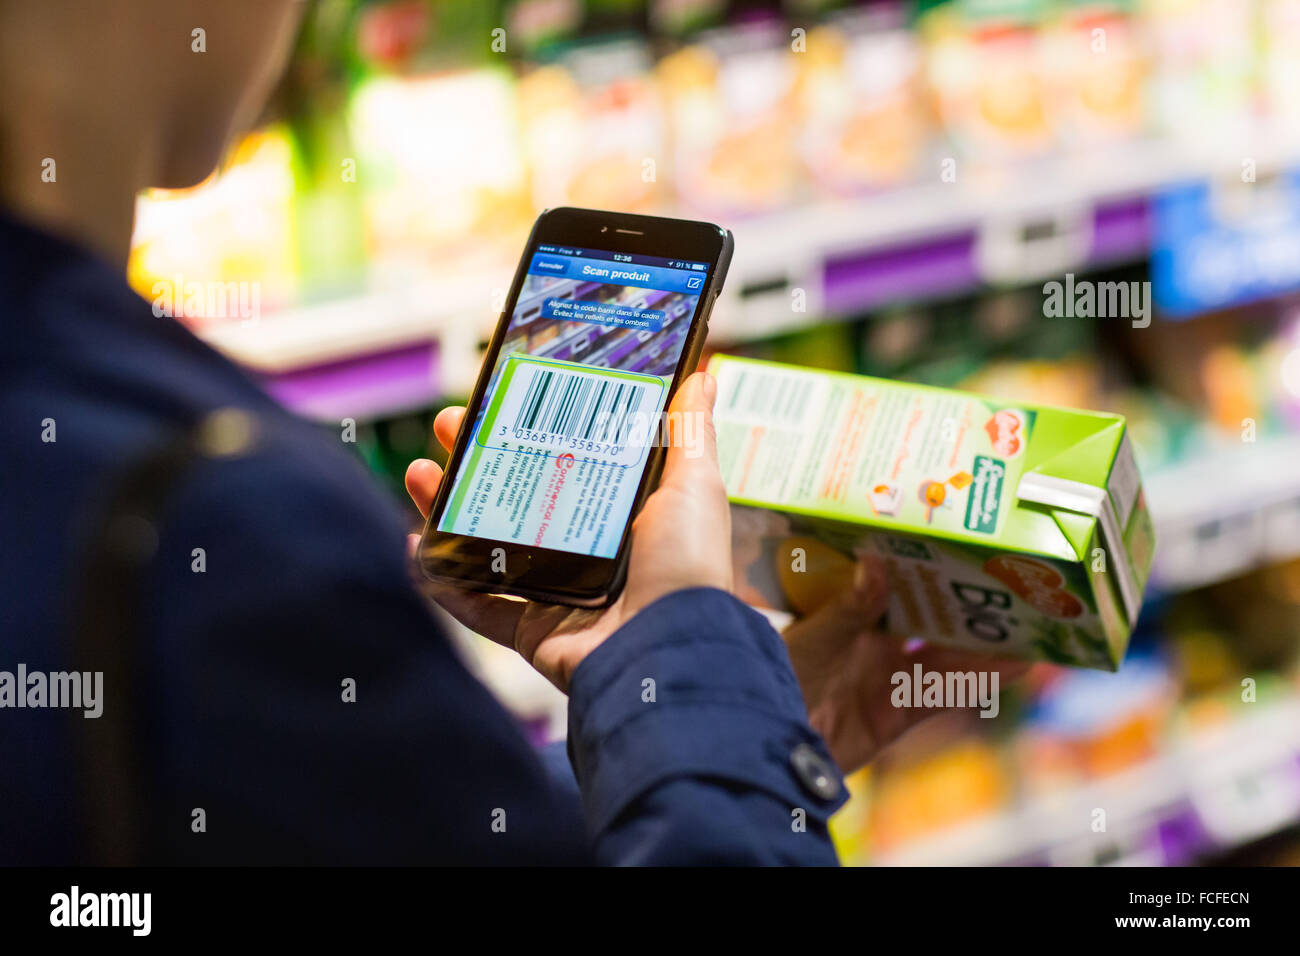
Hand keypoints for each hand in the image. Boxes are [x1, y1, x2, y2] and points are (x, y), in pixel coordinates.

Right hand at [405, 372, 730, 691]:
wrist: (671, 650)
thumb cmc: (687, 566)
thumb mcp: (693, 486)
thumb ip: (688, 433)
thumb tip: (702, 377)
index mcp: (621, 513)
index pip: (565, 459)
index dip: (530, 428)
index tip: (501, 396)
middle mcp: (587, 550)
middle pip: (517, 496)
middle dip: (476, 457)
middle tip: (449, 426)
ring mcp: (555, 592)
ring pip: (486, 544)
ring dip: (446, 508)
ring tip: (419, 472)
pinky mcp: (532, 631)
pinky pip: (475, 603)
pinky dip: (441, 579)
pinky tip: (415, 544)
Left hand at [781, 555, 1029, 773]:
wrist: (763, 745)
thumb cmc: (775, 678)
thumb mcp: (813, 637)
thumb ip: (849, 606)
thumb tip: (876, 560)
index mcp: (844, 614)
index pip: (891, 582)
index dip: (924, 566)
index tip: (961, 545)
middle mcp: (868, 643)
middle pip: (926, 619)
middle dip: (964, 604)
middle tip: (1010, 580)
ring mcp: (883, 679)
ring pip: (943, 657)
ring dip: (984, 644)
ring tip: (1029, 622)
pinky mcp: (895, 716)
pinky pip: (943, 695)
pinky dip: (978, 681)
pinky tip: (1014, 665)